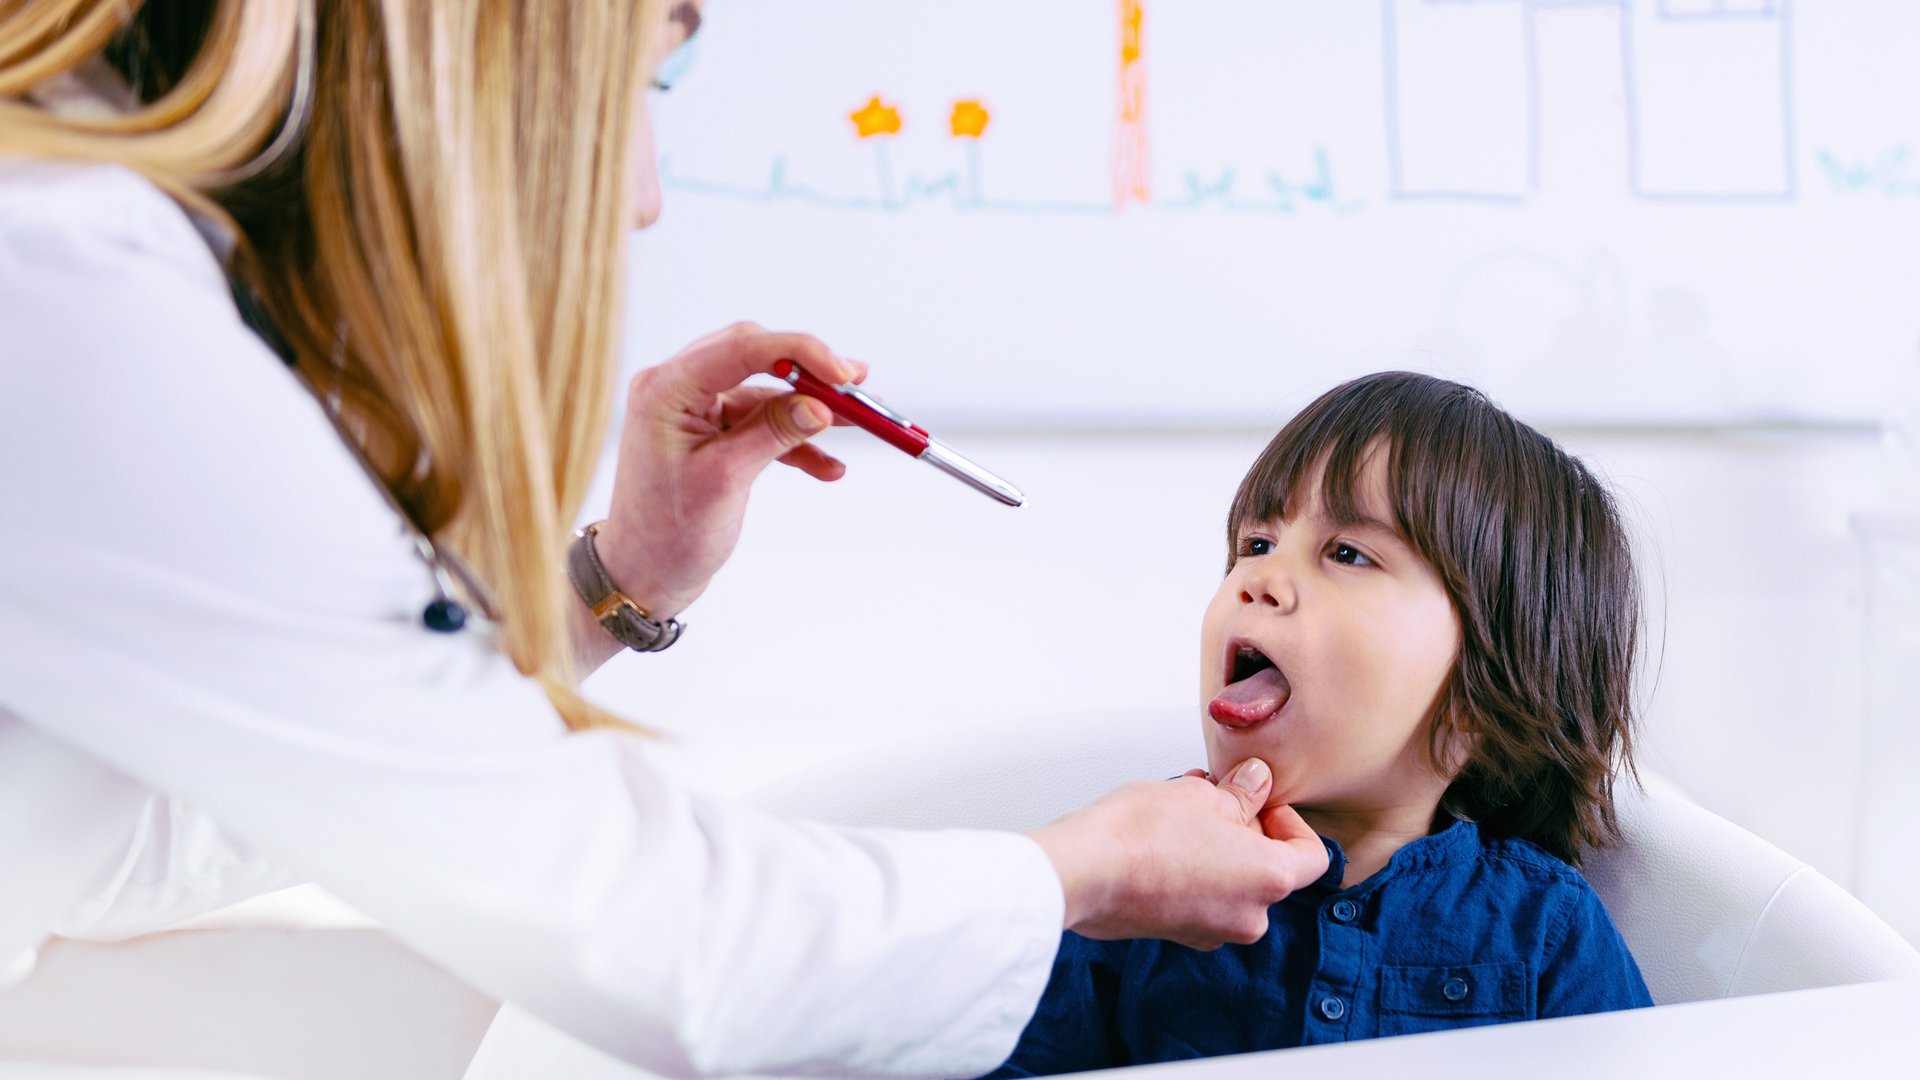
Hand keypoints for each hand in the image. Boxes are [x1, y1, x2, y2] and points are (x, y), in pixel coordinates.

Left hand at [595, 323, 865, 618]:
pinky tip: (828, 467)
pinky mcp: (710, 434)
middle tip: (857, 386)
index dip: (799, 351)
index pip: (741, 347)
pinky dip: (795, 442)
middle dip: (810, 373)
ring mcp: (693, 411)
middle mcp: (676, 389)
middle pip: (756, 358)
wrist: (643, 576)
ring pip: (765, 393)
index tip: (844, 372)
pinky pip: (760, 424)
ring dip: (810, 410)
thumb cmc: (668, 534)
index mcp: (666, 389)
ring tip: (860, 422)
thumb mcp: (726, 479)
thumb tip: (821, 406)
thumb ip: (773, 433)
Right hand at [1027, 758, 1328, 949]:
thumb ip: (1242, 792)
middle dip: (1245, 827)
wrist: (1082, 871)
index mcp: (1269, 880)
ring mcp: (1211, 931)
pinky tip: (1163, 835)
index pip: (1313, 855)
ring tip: (1182, 807)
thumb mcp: (1203, 795)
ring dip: (1216, 844)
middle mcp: (1248, 916)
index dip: (1290, 820)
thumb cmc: (1142, 835)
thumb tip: (1256, 781)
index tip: (1260, 800)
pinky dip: (1193, 868)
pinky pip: (1202, 897)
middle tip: (1214, 795)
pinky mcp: (1177, 933)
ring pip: (1232, 881)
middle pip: (1268, 867)